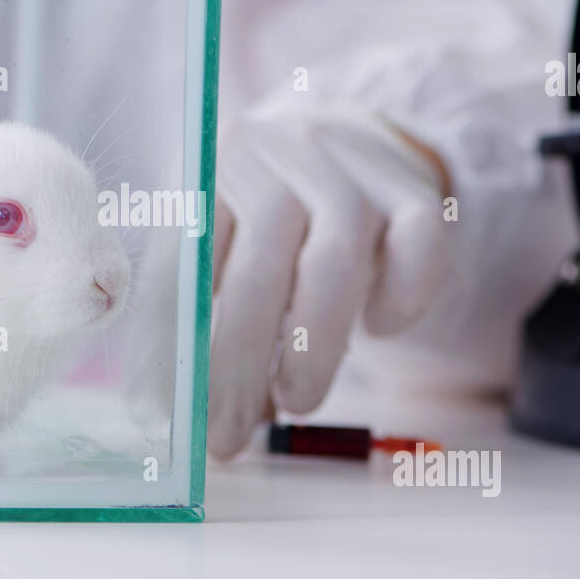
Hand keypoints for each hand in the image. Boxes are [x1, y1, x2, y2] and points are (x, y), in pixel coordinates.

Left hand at [208, 103, 451, 458]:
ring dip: (312, 346)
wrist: (351, 143)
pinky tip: (378, 330)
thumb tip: (161, 413)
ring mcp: (352, 166)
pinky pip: (418, 247)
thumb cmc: (264, 217)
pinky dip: (399, 299)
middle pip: (260, 264)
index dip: (179, 345)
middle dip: (240, 364)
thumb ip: (186, 308)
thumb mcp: (214, 240)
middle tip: (231, 435)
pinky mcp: (415, 188)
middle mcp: (280, 151)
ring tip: (295, 401)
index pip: (188, 261)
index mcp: (212, 164)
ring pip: (336, 260)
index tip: (179, 418)